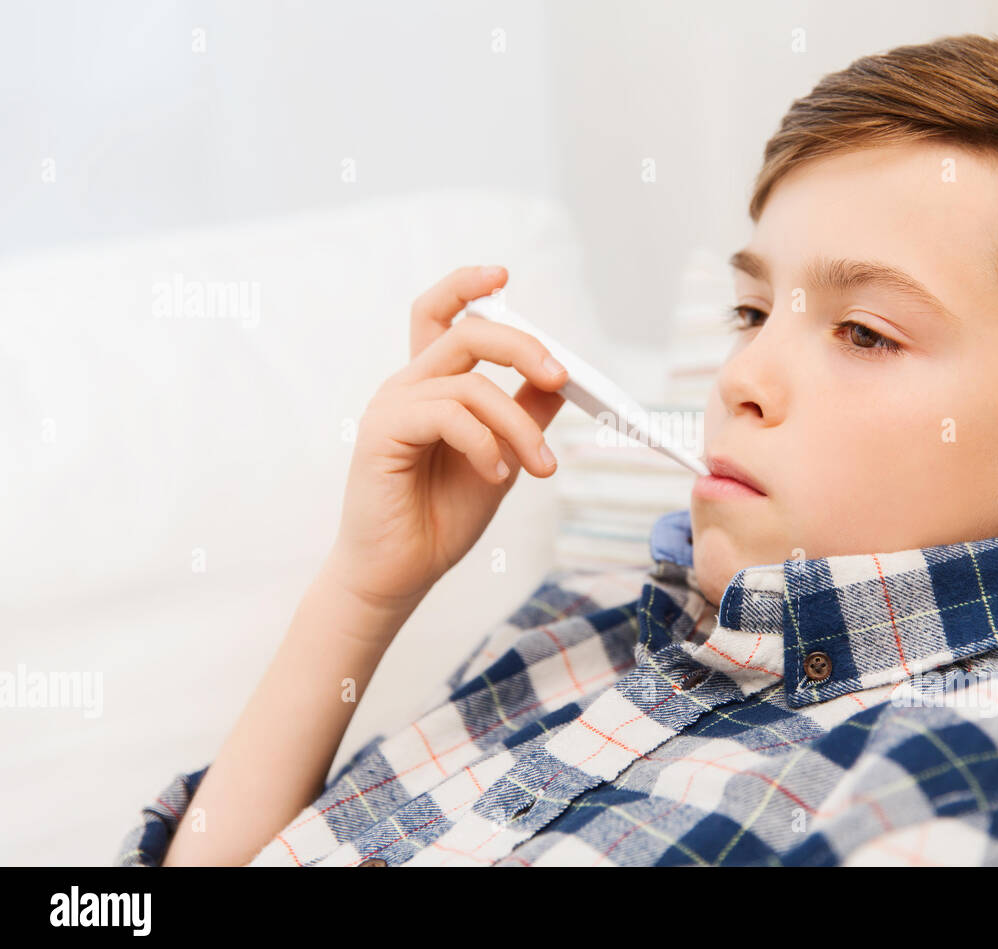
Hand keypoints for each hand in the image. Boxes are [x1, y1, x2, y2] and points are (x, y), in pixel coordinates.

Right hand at [324, 265, 567, 623]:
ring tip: (538, 467)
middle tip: (560, 376)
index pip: (439, 314)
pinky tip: (495, 475)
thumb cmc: (442, 515)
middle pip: (465, 333)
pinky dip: (484, 443)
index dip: (466, 286)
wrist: (402, 571)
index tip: (503, 273)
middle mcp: (408, 386)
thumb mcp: (502, 456)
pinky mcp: (381, 432)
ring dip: (517, 424)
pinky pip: (447, 414)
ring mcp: (391, 406)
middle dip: (520, 346)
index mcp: (431, 385)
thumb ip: (525, 413)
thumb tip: (561, 378)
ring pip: (469, 383)